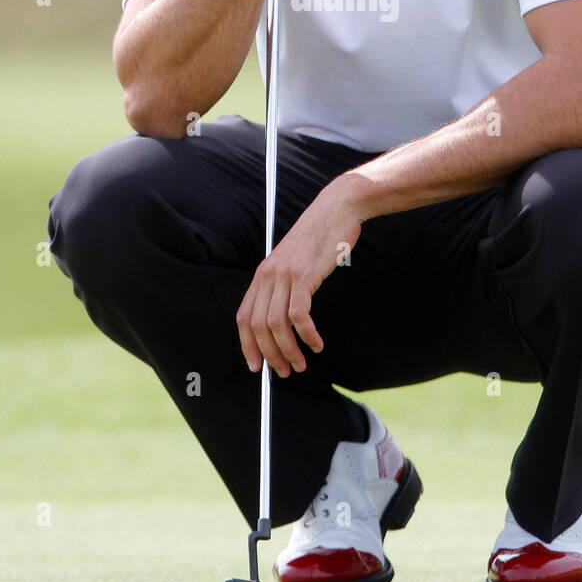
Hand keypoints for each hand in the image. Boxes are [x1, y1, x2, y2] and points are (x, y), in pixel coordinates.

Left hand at [235, 178, 362, 376]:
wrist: (337, 209)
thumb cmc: (320, 238)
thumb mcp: (296, 262)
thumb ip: (285, 284)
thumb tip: (284, 319)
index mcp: (262, 274)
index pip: (244, 317)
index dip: (247, 345)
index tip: (257, 365)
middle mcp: (268, 275)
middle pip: (258, 326)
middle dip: (270, 355)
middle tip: (284, 372)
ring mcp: (284, 274)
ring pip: (276, 325)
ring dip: (288, 351)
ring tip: (301, 364)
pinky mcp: (304, 275)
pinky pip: (299, 315)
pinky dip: (307, 335)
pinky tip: (317, 344)